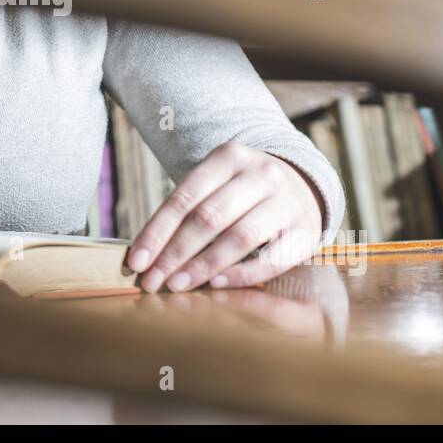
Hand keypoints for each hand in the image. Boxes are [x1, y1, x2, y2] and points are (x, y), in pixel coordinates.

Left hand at [126, 141, 324, 291]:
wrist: (302, 185)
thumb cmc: (241, 193)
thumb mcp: (216, 185)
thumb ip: (185, 212)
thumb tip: (144, 257)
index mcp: (229, 157)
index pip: (184, 198)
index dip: (157, 233)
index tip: (136, 262)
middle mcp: (261, 174)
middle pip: (209, 218)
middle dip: (175, 253)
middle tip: (152, 281)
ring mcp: (286, 202)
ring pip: (240, 237)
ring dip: (203, 265)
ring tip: (178, 285)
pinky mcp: (306, 231)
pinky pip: (272, 259)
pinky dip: (242, 274)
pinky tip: (217, 284)